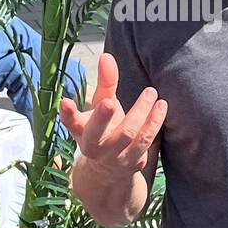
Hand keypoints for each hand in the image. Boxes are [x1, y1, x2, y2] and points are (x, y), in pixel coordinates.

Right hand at [59, 53, 165, 183]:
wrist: (111, 171)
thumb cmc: (104, 130)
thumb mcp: (100, 106)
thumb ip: (105, 83)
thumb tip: (107, 56)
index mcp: (81, 132)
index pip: (71, 122)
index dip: (67, 114)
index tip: (65, 102)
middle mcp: (94, 147)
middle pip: (97, 133)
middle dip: (102, 118)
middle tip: (110, 103)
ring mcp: (114, 157)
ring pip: (127, 135)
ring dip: (140, 113)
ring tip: (151, 93)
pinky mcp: (133, 162)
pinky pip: (146, 141)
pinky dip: (154, 122)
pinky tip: (161, 106)